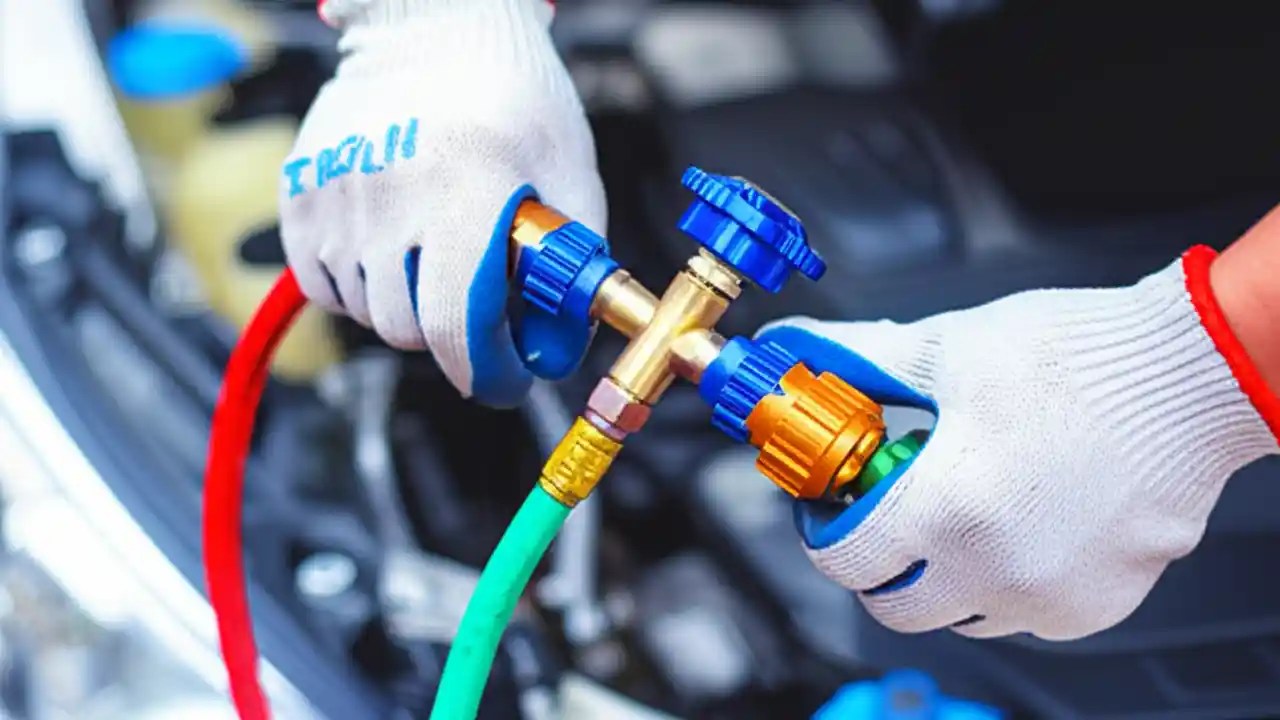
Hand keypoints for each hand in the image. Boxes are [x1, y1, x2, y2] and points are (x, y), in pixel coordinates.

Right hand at [281, 0, 604, 405]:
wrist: (437, 26)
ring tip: (436, 266)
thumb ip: (575, 261)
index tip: (504, 381)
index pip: (460, 324)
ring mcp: (336, 192)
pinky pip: (322, 283)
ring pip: (364, 312)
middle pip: (407, 330)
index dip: (485, 372)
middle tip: (478, 314)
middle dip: (452, 340)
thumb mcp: (570, 171)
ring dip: (405, 311)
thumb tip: (561, 341)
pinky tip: (392, 255)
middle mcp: (390, 192)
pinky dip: (358, 289)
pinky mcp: (300, 190)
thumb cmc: (515, 95)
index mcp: (468, 186)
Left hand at [759, 249, 1278, 639]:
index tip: (830, 510)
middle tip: (886, 516)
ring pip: (958, 616)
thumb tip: (798, 350)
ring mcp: (1049, 595)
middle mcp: (997, 568)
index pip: (846, 562)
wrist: (1189, 375)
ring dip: (940, 576)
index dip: (823, 534)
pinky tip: (1017, 525)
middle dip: (876, 566)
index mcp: (949, 507)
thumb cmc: (1078, 357)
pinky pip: (1022, 616)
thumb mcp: (948, 347)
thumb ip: (860, 360)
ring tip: (959, 510)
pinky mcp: (1095, 604)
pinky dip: (1004, 583)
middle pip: (895, 606)